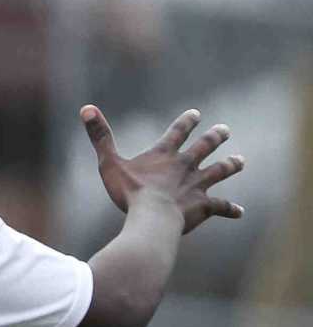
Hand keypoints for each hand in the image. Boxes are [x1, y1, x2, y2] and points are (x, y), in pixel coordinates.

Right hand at [80, 105, 244, 234]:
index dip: (187, 122)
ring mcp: (197, 185)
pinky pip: (220, 206)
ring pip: (219, 171)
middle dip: (215, 137)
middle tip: (225, 130)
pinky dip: (230, 209)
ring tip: (240, 161)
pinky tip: (239, 212)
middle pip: (205, 147)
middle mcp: (185, 166)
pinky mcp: (203, 206)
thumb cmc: (129, 192)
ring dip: (230, 165)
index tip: (196, 114)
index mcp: (164, 155)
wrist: (154, 217)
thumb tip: (86, 108)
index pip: (178, 132)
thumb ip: (100, 137)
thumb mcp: (108, 163)